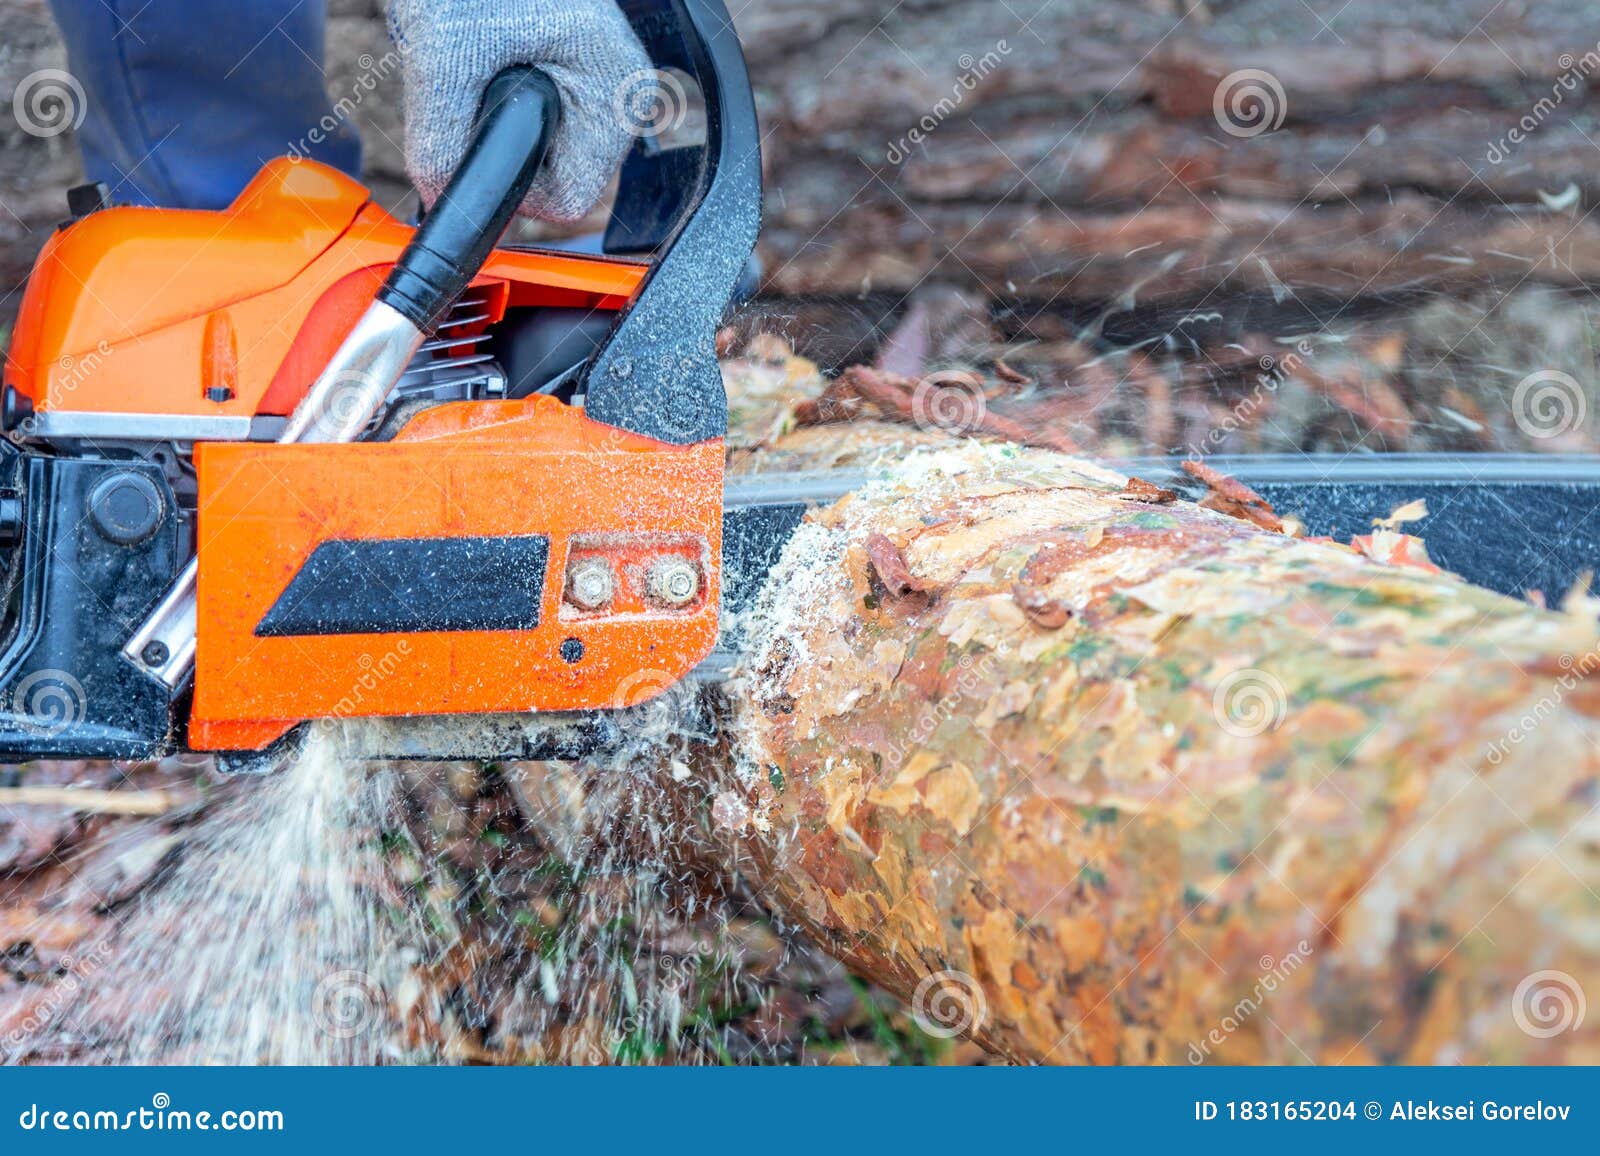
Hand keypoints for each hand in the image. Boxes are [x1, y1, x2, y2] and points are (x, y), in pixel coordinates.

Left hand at [388, 0, 649, 222]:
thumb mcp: (445, 50)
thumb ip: (441, 137)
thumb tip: (441, 198)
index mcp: (614, 88)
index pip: (567, 199)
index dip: (510, 191)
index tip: (467, 149)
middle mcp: (613, 91)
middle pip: (551, 177)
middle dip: (495, 144)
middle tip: (462, 84)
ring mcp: (590, 81)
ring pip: (532, 148)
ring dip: (484, 118)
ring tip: (464, 58)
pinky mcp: (564, 69)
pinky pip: (521, 117)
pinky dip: (482, 95)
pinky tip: (471, 53)